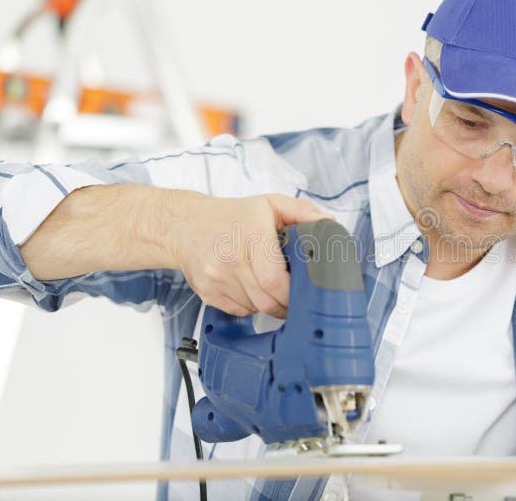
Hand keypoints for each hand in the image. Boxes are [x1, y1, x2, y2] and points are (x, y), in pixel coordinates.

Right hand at [169, 193, 332, 317]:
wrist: (185, 225)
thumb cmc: (231, 216)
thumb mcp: (270, 204)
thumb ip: (303, 212)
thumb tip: (329, 225)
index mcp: (252, 236)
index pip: (276, 281)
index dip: (294, 293)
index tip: (304, 292)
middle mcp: (231, 259)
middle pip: (268, 301)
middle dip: (286, 304)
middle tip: (295, 296)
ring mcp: (216, 279)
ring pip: (255, 308)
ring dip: (268, 303)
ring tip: (270, 286)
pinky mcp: (207, 294)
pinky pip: (239, 311)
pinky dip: (250, 305)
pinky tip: (250, 287)